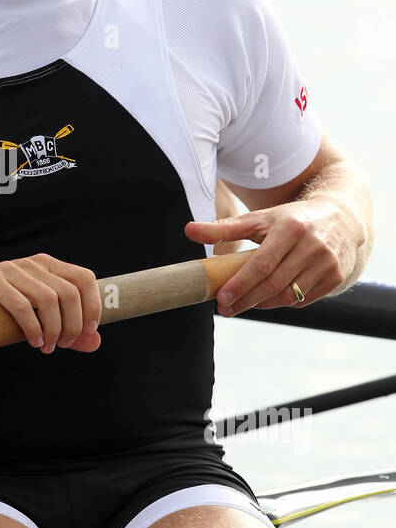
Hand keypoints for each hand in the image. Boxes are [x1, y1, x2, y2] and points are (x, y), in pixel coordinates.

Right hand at [0, 253, 101, 353]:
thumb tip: (95, 344)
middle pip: (70, 293)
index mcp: (46, 266)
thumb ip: (65, 329)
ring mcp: (11, 270)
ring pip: (49, 300)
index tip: (87, 333)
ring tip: (47, 347)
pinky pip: (22, 306)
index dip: (93, 307)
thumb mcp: (33, 316)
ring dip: (53, 330)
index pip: (85, 279)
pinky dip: (32, 328)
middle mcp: (32, 264)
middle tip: (63, 344)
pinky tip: (33, 342)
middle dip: (73, 325)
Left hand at [185, 197, 361, 314]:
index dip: (240, 284)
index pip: (262, 264)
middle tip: (225, 310)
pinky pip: (303, 299)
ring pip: (289, 296)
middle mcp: (312, 246)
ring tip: (243, 304)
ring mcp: (327, 263)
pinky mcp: (336, 277)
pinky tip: (269, 299)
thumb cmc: (290, 219)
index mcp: (290, 228)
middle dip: (246, 300)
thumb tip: (188, 230)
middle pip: (274, 284)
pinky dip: (283, 302)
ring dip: (263, 304)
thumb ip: (223, 227)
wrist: (340, 217)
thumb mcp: (259, 219)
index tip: (221, 299)